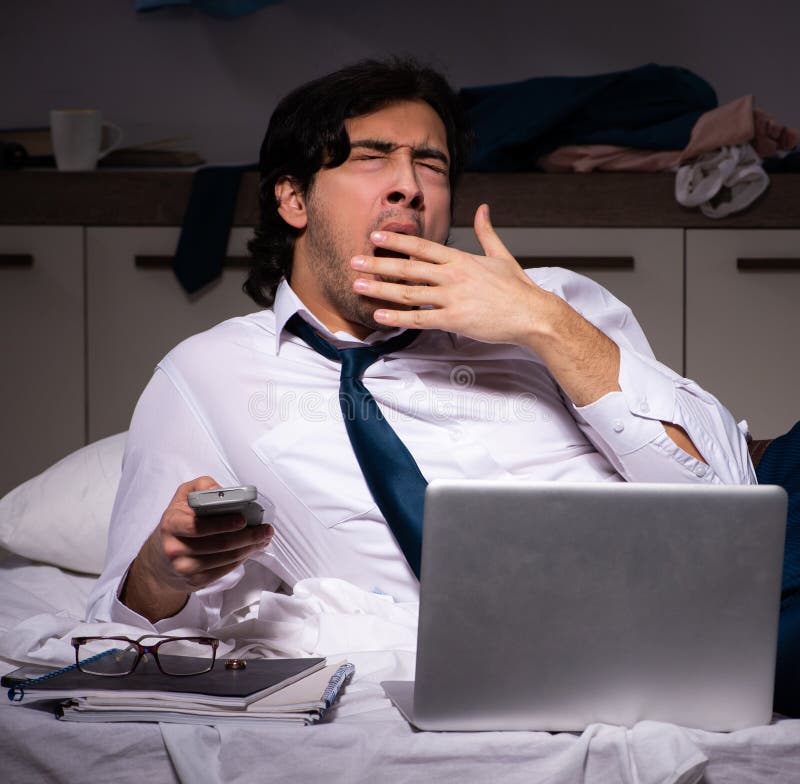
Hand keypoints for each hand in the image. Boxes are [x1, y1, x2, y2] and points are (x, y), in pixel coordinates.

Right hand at [121, 476, 273, 621]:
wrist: (161, 555)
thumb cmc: (180, 519)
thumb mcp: (185, 496)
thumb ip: (202, 486)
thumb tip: (219, 490)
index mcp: (172, 523)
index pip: (197, 526)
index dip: (222, 524)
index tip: (243, 519)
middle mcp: (175, 548)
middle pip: (218, 545)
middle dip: (247, 537)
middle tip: (265, 530)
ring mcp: (184, 567)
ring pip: (224, 560)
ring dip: (249, 549)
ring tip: (263, 539)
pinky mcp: (194, 581)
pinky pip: (223, 572)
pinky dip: (241, 560)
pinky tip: (251, 551)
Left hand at [352, 202, 620, 406]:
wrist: (533, 314)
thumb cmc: (518, 288)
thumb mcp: (501, 255)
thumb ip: (486, 232)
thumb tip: (483, 208)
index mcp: (461, 258)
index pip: (422, 246)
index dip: (396, 241)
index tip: (375, 237)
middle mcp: (452, 275)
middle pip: (407, 268)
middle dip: (378, 264)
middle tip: (354, 261)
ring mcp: (452, 298)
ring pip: (408, 292)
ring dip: (380, 289)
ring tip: (357, 286)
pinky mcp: (454, 320)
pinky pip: (420, 319)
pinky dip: (398, 317)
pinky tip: (379, 315)